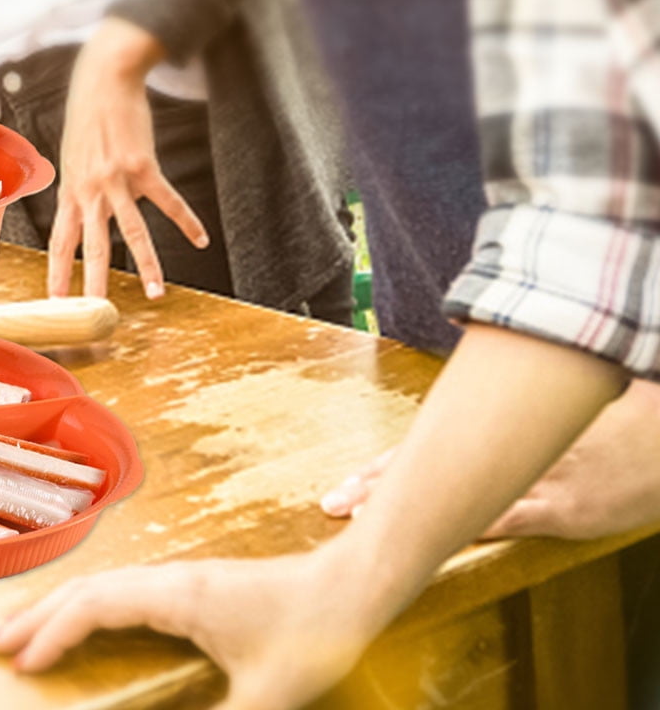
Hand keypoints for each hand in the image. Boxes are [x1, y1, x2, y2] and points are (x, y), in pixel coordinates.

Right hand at [0, 551, 374, 709]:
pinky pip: (121, 592)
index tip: (20, 667)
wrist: (349, 588)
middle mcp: (167, 580)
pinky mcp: (191, 587)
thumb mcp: (268, 696)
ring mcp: (178, 579)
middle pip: (84, 590)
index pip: (93, 607)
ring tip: (20, 633)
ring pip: (100, 587)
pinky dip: (88, 608)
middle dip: (34, 617)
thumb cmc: (311, 634)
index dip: (51, 635)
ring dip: (57, 608)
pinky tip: (83, 625)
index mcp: (175, 596)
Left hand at [49, 18, 208, 299]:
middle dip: (94, 281)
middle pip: (92, 243)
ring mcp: (116, 178)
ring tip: (157, 294)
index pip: (60, 239)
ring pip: (133, 231)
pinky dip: (187, 221)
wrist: (103, 83)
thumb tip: (91, 214)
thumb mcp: (72, 158)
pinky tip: (201, 239)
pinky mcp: (143, 165)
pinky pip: (168, 200)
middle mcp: (90, 189)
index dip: (58, 271)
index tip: (56, 301)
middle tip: (95, 312)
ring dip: (147, 265)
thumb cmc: (87, 121)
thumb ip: (80, 189)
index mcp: (71, 190)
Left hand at [322, 379, 659, 538]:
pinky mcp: (564, 508)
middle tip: (331, 502)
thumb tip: (455, 436)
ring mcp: (528, 481)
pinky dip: (473, 527)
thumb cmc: (597, 422)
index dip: (380, 470)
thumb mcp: (535, 423)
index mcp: (490, 438)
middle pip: (424, 473)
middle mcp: (500, 456)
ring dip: (408, 510)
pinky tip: (441, 536)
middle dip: (375, 489)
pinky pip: (510, 517)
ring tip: (361, 520)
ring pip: (456, 496)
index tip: (342, 483)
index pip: (420, 454)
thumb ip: (495, 429)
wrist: (651, 430)